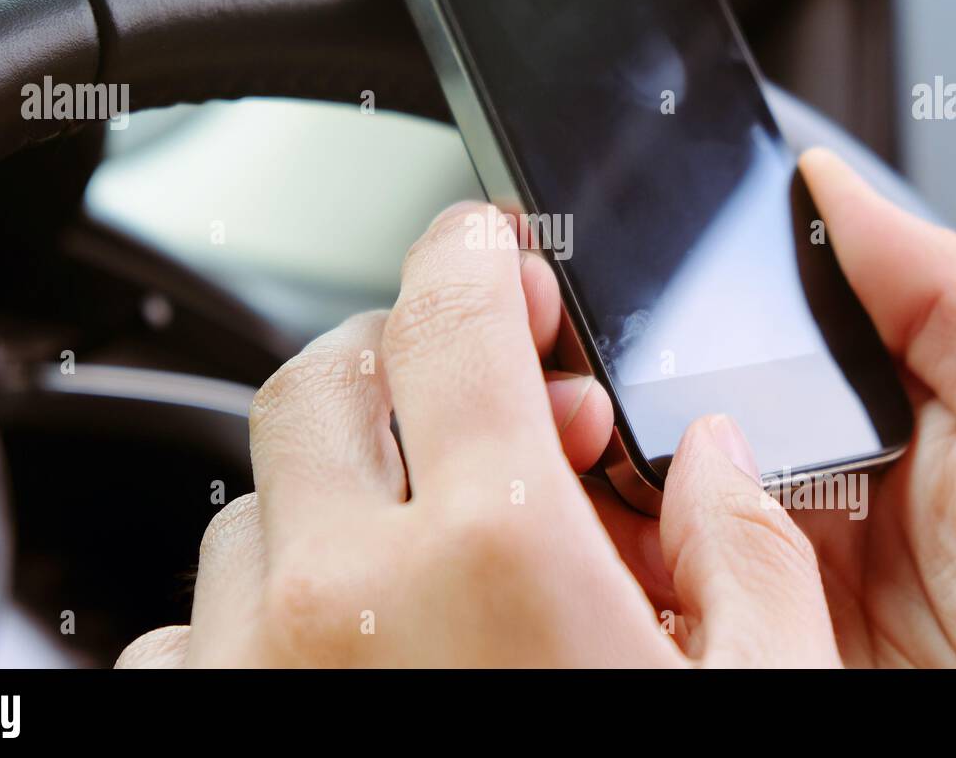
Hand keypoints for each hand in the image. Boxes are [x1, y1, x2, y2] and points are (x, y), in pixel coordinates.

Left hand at [117, 201, 839, 666]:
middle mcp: (344, 595)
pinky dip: (265, 604)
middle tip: (470, 396)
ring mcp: (249, 669)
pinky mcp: (201, 733)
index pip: (453, 312)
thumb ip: (750, 557)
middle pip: (327, 377)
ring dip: (335, 494)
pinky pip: (197, 619)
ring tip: (419, 557)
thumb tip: (721, 462)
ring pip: (256, 497)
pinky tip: (346, 650)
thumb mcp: (758, 703)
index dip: (475, 253)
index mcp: (496, 554)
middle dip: (400, 360)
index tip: (488, 247)